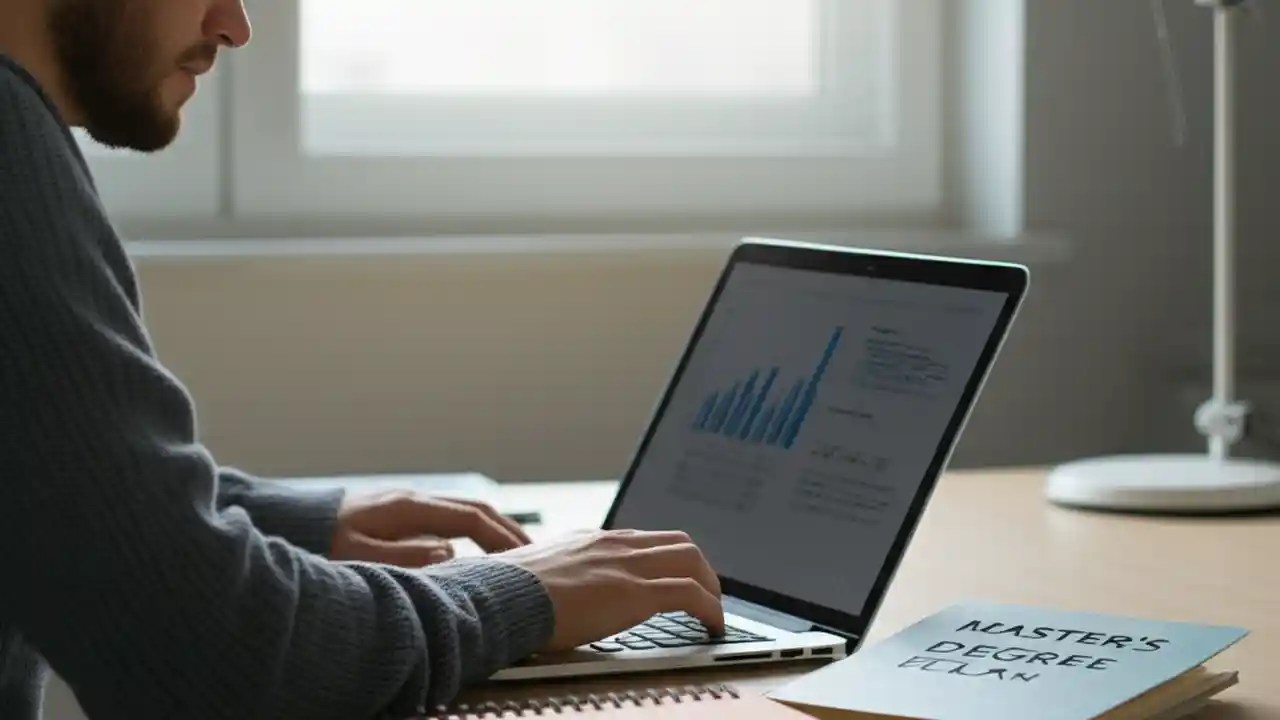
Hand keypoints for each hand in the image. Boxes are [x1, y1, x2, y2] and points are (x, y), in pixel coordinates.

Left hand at [331, 491, 530, 566]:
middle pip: (476, 509)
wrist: (291, 521)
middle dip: (508, 531)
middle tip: (537, 555)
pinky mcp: (399, 515)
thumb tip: (450, 552)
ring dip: (493, 530)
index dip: (502, 537)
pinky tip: (476, 553)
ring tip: (515, 555)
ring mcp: (407, 505)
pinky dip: (473, 532)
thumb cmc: (320, 542)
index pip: (472, 517)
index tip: (526, 558)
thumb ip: (404, 556)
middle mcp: (414, 500)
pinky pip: (448, 519)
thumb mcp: (357, 556)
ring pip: (464, 512)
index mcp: (409, 508)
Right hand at [498, 529, 724, 650]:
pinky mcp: (636, 592)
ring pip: (691, 560)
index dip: (669, 559)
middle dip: (700, 568)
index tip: (676, 576)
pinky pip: (690, 594)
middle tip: (707, 593)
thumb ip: (558, 578)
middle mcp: (615, 544)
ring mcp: (627, 565)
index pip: (646, 539)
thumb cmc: (508, 594)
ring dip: (711, 586)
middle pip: (678, 542)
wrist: (501, 597)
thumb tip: (553, 597)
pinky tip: (715, 626)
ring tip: (715, 611)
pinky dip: (711, 609)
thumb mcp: (537, 575)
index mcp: (593, 540)